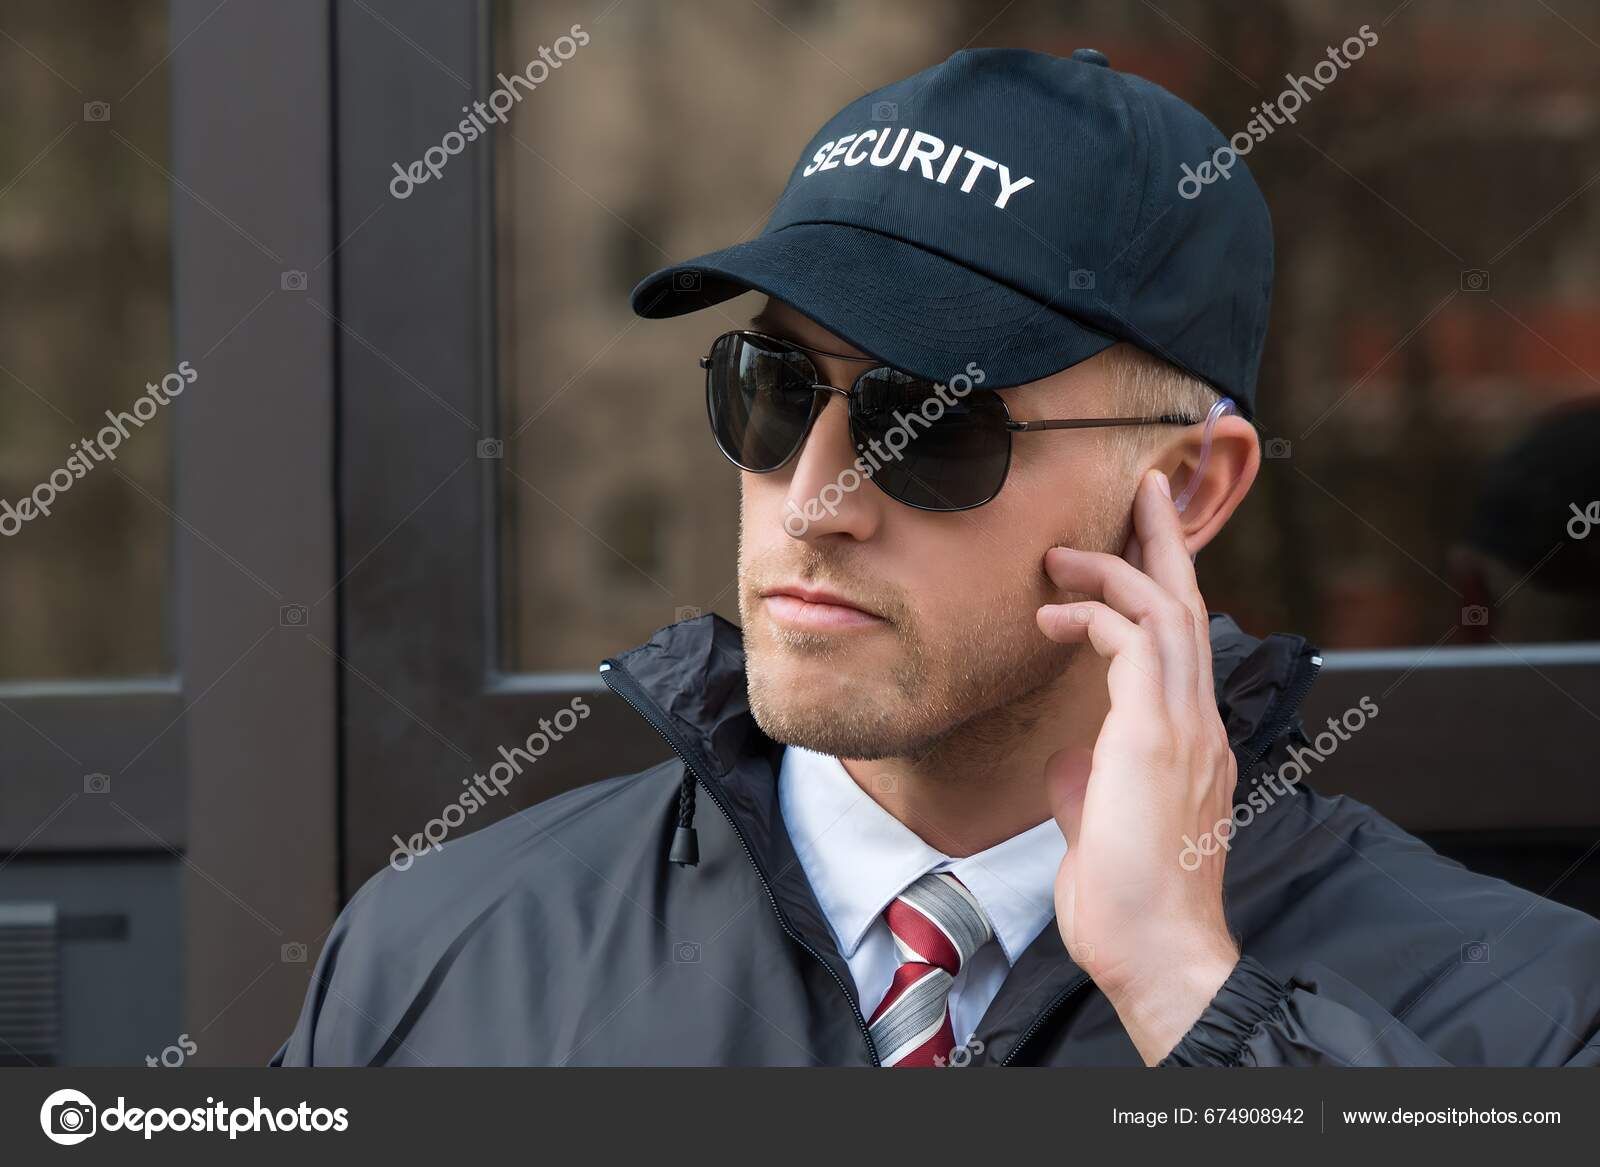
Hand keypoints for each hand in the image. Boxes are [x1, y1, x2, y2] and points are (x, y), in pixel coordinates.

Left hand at [1035, 468, 1239, 1064]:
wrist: (1156, 951)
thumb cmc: (1129, 904)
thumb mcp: (1101, 829)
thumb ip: (1090, 785)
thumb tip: (1069, 760)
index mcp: (1191, 744)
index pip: (1183, 647)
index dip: (1163, 590)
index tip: (1138, 550)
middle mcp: (1198, 725)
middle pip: (1190, 607)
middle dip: (1165, 542)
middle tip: (1145, 488)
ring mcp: (1185, 727)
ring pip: (1168, 610)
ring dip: (1121, 564)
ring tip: (1067, 546)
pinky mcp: (1155, 734)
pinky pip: (1134, 641)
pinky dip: (1094, 612)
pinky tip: (1053, 613)